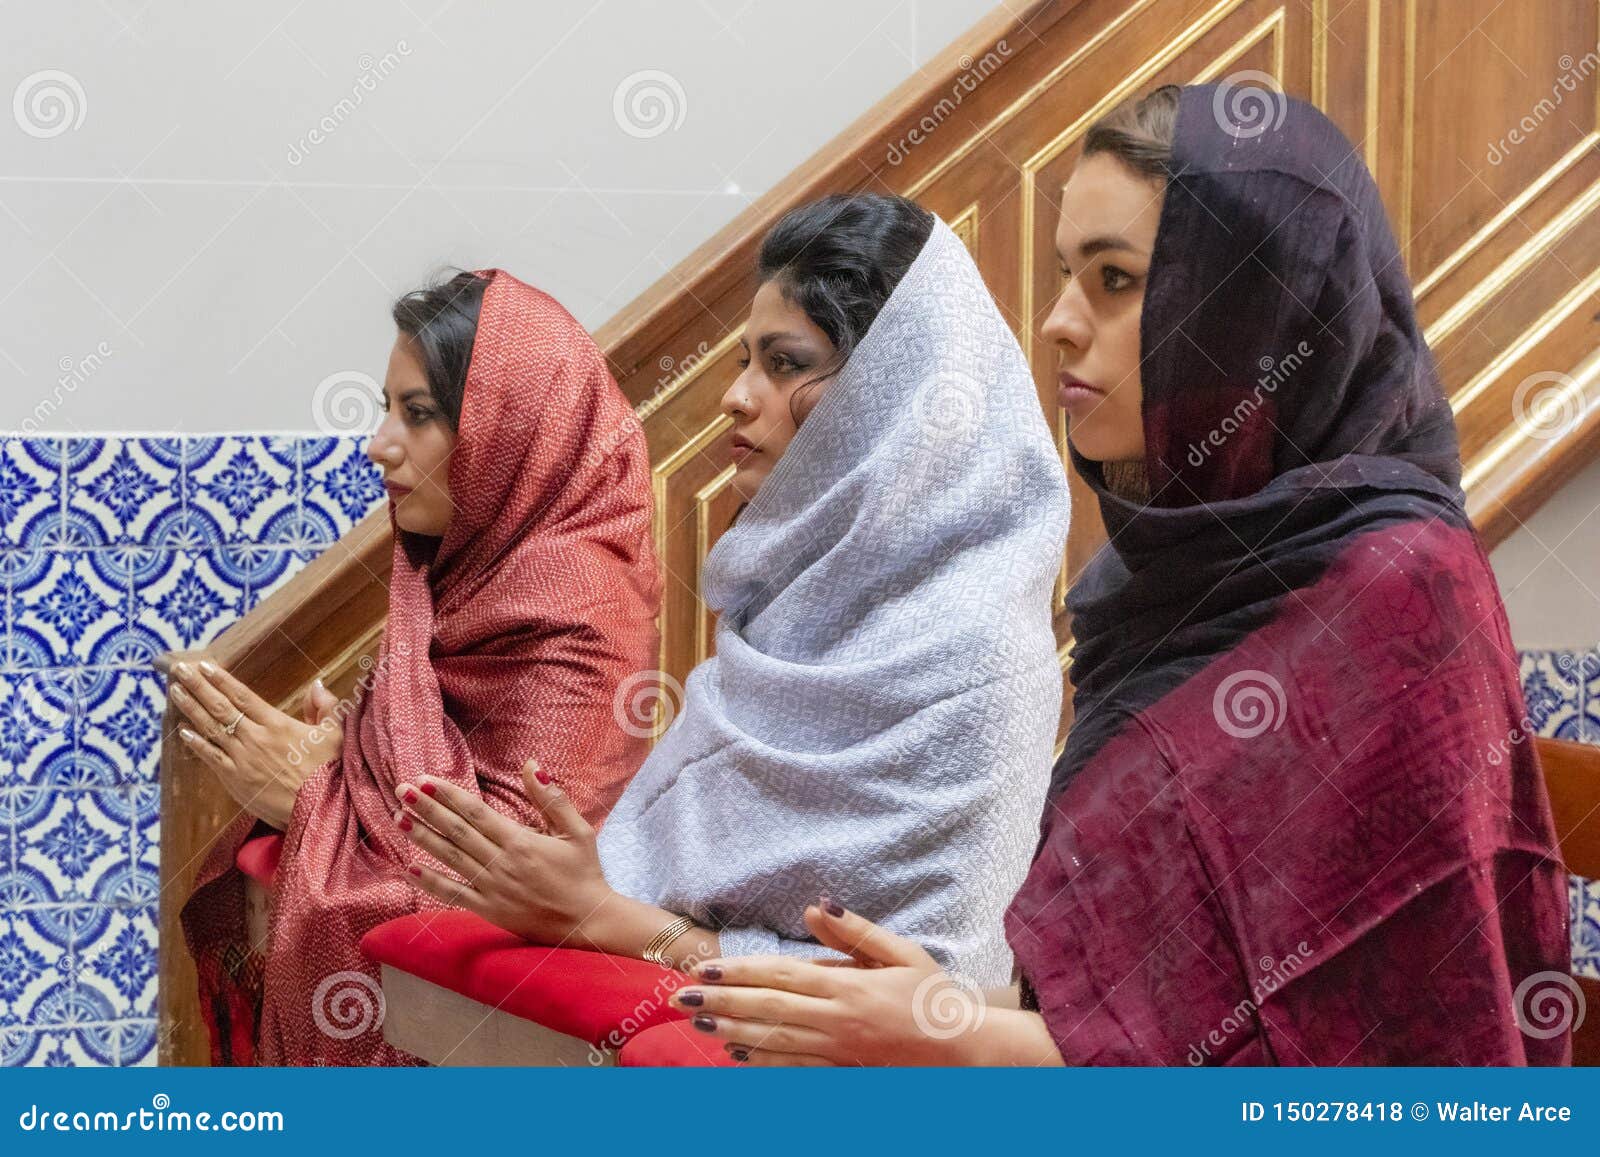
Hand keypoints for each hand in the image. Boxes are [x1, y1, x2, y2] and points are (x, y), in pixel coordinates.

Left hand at [168, 660, 343, 829]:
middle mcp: (255, 738)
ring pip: (211, 729)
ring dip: (191, 708)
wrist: (318, 811)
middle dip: (198, 686)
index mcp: (278, 724)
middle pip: (221, 707)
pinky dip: (195, 742)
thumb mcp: (336, 735)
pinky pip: (211, 757)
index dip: (222, 680)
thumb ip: (326, 708)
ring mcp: (242, 760)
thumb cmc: (330, 772)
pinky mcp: (235, 780)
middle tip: (179, 669)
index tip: (204, 665)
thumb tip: (317, 685)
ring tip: (174, 691)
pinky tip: (182, 730)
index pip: (243, 697)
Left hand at [394, 758, 617, 948]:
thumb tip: (533, 764)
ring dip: (423, 837)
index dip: (449, 795)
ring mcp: (492, 889)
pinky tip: (410, 869)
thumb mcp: (578, 831)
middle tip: (402, 790)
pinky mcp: (489, 909)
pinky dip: (431, 882)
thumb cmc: (584, 873)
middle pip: (457, 832)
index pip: (476, 813)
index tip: (426, 780)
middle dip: (427, 809)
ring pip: (450, 858)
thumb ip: (553, 798)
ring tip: (399, 818)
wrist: (586, 923)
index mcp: (521, 842)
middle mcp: (501, 864)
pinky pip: (454, 894)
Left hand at [663, 899, 972, 1065]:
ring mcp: (836, 1049)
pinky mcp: (840, 1070)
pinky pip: (793, 1067)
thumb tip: (814, 908)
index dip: (738, 971)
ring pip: (772, 1040)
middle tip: (680, 996)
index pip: (780, 975)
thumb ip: (854, 932)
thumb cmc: (933, 997)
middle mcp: (835, 1019)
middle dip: (720, 1001)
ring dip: (730, 1030)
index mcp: (847, 986)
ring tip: (697, 1021)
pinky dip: (761, 1061)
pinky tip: (735, 1053)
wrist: (962, 1051)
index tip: (705, 967)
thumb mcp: (901, 952)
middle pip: (766, 1008)